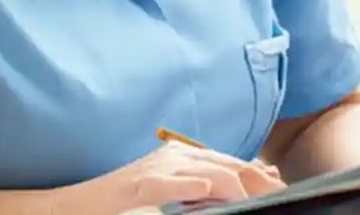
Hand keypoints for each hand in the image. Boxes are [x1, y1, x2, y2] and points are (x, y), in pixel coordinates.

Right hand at [59, 141, 285, 213]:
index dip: (259, 175)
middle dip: (255, 180)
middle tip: (278, 193)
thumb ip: (206, 188)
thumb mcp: (174, 191)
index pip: (233, 163)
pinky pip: (166, 184)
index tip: (282, 186)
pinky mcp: (136, 185)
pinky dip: (187, 185)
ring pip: (204, 171)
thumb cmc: (126, 200)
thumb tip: (244, 184)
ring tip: (253, 196)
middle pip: (226, 164)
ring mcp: (155, 168)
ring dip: (232, 185)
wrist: (77, 203)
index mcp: (185, 155)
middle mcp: (175, 156)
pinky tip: (205, 188)